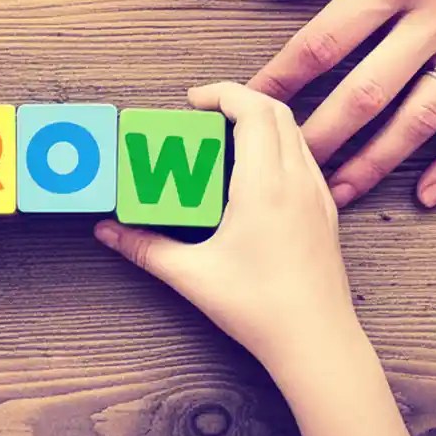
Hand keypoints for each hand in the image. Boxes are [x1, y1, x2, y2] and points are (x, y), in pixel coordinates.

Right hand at [94, 82, 352, 367]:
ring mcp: (317, 195)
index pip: (253, 110)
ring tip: (221, 142)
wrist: (317, 341)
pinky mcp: (326, 211)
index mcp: (265, 186)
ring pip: (294, 133)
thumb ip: (145, 247)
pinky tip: (250, 176)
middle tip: (201, 116)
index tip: (192, 101)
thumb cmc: (260, 309)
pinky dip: (276, 147)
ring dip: (259, 123)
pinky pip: (303, 158)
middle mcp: (298, 181)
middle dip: (238, 100)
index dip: (222, 93)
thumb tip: (109, 231)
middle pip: (276, 111)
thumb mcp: (192, 275)